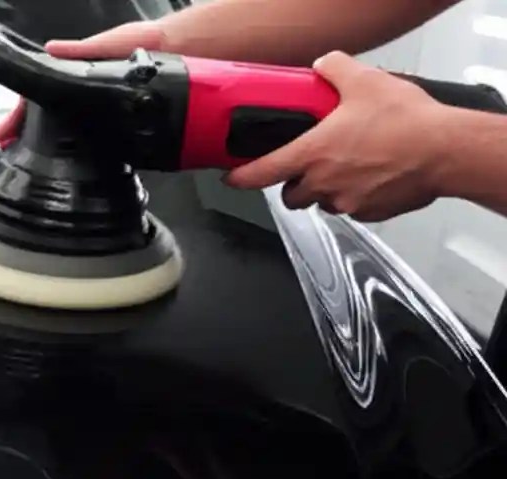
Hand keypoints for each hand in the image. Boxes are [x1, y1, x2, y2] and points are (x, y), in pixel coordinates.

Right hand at [0, 21, 167, 147]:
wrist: (185, 52)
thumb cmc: (150, 42)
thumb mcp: (112, 43)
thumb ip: (83, 50)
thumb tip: (52, 50)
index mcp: (79, 70)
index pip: (39, 91)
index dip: (19, 112)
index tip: (5, 130)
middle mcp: (87, 90)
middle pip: (47, 113)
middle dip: (25, 131)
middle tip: (9, 150)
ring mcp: (101, 107)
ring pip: (65, 126)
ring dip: (44, 140)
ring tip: (30, 159)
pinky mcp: (118, 121)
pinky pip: (90, 136)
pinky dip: (74, 147)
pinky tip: (67, 160)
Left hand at [224, 51, 453, 222]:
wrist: (446, 151)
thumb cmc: (406, 122)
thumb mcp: (364, 82)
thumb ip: (335, 70)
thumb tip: (323, 64)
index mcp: (313, 154)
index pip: (262, 173)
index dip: (241, 178)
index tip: (231, 178)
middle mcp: (324, 183)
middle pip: (291, 196)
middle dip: (294, 184)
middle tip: (309, 166)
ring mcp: (347, 202)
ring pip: (322, 203)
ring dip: (326, 190)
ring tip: (349, 167)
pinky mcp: (370, 214)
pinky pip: (352, 210)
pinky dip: (355, 197)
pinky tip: (373, 176)